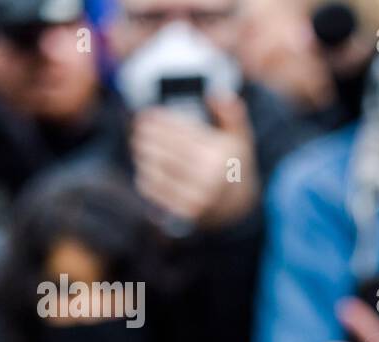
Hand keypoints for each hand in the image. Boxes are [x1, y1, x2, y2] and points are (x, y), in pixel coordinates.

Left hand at [131, 95, 258, 228]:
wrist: (238, 207)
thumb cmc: (233, 165)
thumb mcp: (240, 138)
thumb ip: (232, 114)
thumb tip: (217, 94)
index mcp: (219, 158)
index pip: (183, 133)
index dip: (162, 120)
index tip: (147, 114)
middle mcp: (208, 178)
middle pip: (167, 150)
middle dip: (147, 136)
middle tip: (137, 129)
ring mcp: (196, 197)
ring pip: (158, 170)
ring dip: (143, 155)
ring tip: (138, 145)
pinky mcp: (184, 210)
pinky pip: (157, 191)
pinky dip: (146, 177)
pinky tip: (144, 167)